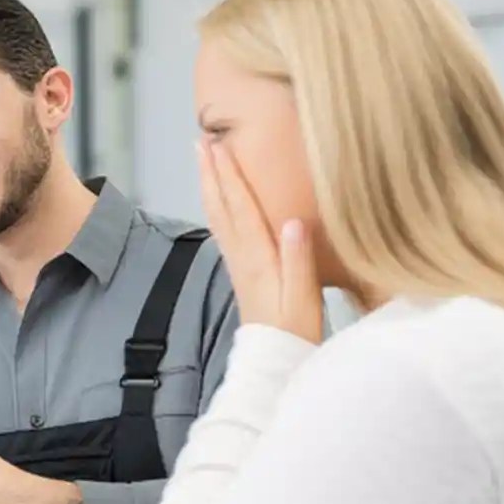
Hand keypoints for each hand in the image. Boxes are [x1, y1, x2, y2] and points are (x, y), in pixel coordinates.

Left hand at [198, 139, 322, 343]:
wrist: (274, 363)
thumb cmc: (294, 333)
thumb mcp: (303, 298)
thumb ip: (298, 261)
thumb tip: (291, 222)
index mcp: (258, 257)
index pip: (241, 208)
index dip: (230, 175)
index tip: (219, 146)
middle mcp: (242, 257)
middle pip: (222, 206)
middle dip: (211, 172)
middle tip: (200, 141)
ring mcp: (239, 265)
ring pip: (219, 216)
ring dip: (210, 186)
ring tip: (204, 161)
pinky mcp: (241, 273)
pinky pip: (224, 231)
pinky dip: (218, 208)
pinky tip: (218, 202)